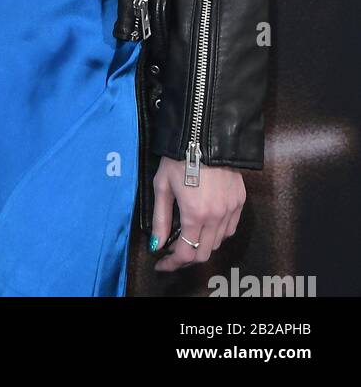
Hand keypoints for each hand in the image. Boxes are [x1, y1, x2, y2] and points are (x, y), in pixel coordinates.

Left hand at [150, 156, 244, 270]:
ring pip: (219, 242)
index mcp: (195, 215)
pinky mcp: (240, 201)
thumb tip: (157, 244)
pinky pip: (230, 228)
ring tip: (188, 237)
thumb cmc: (178, 157)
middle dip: (187, 258)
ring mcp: (231, 210)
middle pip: (204, 253)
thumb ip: (161, 218)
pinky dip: (218, 233)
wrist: (205, 134)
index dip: (173, 263)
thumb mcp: (162, 185)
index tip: (161, 264)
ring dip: (202, 245)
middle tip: (173, 254)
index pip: (187, 253)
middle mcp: (217, 217)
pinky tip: (206, 225)